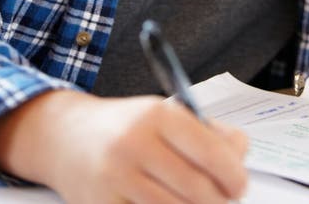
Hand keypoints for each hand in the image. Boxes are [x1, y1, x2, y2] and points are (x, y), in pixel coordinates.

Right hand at [0, 89, 247, 202]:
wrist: (66, 137)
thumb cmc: (126, 126)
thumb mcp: (165, 113)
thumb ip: (207, 130)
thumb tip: (242, 150)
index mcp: (158, 115)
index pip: (209, 150)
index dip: (233, 174)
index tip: (240, 185)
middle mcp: (135, 143)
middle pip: (196, 189)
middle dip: (218, 201)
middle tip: (224, 200)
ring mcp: (116, 178)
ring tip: (198, 202)